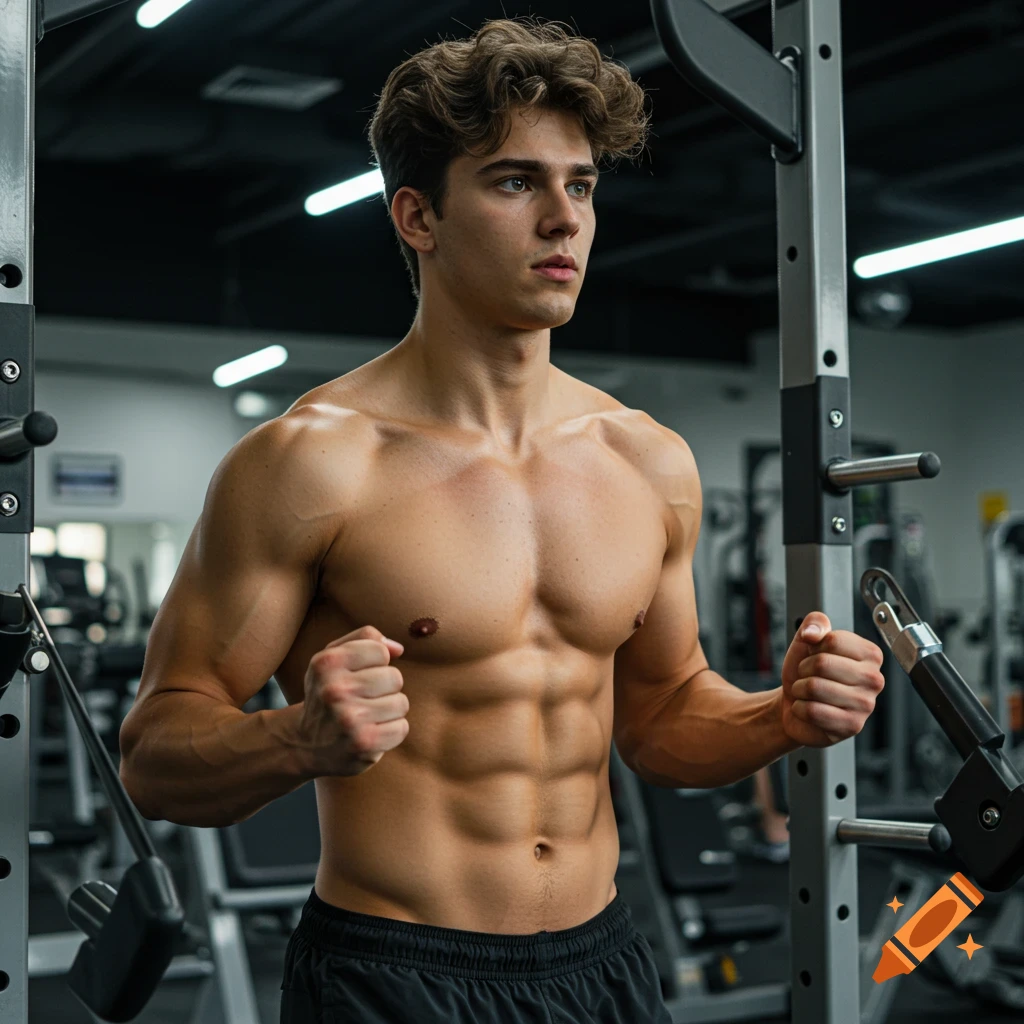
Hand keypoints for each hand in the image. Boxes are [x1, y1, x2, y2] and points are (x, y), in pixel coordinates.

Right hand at [297, 625, 408, 776]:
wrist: (305, 743)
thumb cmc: (328, 691)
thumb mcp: (334, 658)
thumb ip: (365, 639)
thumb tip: (398, 649)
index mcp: (327, 663)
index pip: (380, 650)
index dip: (377, 662)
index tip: (361, 673)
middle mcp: (335, 690)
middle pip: (394, 677)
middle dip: (385, 687)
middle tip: (364, 698)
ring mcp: (349, 719)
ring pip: (401, 703)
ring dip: (389, 710)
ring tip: (367, 715)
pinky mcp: (364, 744)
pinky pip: (401, 728)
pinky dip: (391, 731)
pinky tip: (371, 732)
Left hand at [777, 613, 884, 747]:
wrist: (796, 703)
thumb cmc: (807, 672)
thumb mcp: (808, 640)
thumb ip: (815, 622)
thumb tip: (814, 632)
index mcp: (870, 654)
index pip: (832, 640)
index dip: (812, 647)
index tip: (815, 655)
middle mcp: (874, 679)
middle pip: (822, 663)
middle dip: (804, 670)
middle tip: (809, 677)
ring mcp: (866, 705)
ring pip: (815, 687)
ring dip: (800, 690)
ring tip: (808, 693)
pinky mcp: (852, 726)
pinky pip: (813, 711)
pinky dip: (800, 708)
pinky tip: (808, 709)